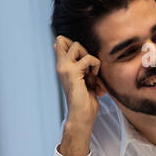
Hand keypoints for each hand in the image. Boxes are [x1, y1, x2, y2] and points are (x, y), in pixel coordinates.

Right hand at [53, 35, 103, 155]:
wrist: (82, 115)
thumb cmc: (85, 100)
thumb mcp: (84, 78)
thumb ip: (82, 65)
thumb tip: (87, 57)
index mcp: (61, 67)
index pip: (59, 43)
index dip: (72, 44)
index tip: (82, 61)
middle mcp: (60, 66)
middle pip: (66, 41)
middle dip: (82, 50)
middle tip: (87, 67)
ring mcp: (64, 68)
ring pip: (77, 45)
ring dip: (89, 58)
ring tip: (91, 73)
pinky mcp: (72, 71)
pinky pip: (88, 58)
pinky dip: (96, 66)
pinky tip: (94, 78)